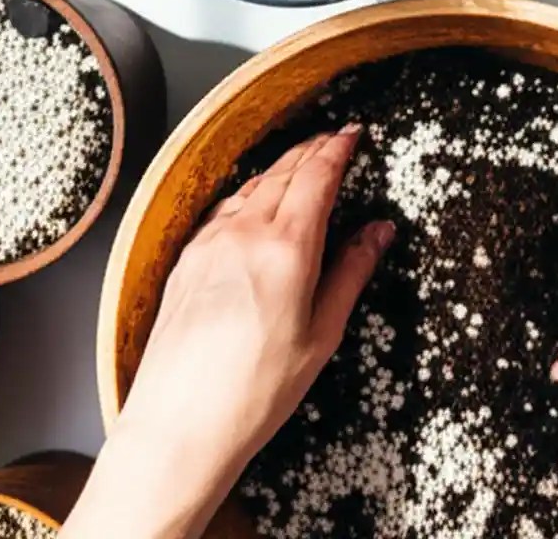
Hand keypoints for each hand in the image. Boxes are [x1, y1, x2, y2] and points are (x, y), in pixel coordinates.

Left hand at [121, 125, 393, 461]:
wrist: (181, 423)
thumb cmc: (255, 391)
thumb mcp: (323, 334)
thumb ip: (351, 273)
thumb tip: (376, 233)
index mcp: (287, 249)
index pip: (317, 177)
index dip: (338, 149)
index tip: (353, 134)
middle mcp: (243, 234)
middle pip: (283, 172)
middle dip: (312, 150)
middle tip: (334, 139)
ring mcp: (208, 244)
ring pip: (251, 187)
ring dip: (280, 169)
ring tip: (301, 164)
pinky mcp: (185, 261)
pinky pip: (224, 211)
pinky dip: (249, 194)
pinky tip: (255, 203)